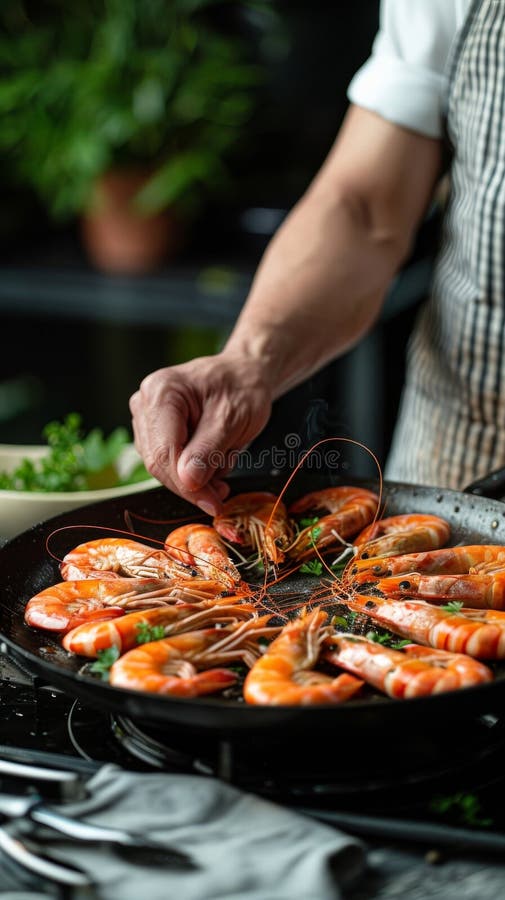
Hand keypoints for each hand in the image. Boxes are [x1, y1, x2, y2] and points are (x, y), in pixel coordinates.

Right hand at [129, 352, 272, 515]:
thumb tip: (189, 482)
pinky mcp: (154, 431)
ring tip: (224, 457)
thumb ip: (208, 451)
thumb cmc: (241, 389)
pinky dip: (194, 469)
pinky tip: (214, 455)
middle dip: (192, 483)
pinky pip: (168, 462)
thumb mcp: (232, 419)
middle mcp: (145, 403)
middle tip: (221, 493)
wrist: (243, 376)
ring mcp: (146, 418)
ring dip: (196, 475)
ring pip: (163, 466)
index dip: (187, 486)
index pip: (164, 452)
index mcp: (162, 393)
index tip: (213, 504)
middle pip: (158, 462)